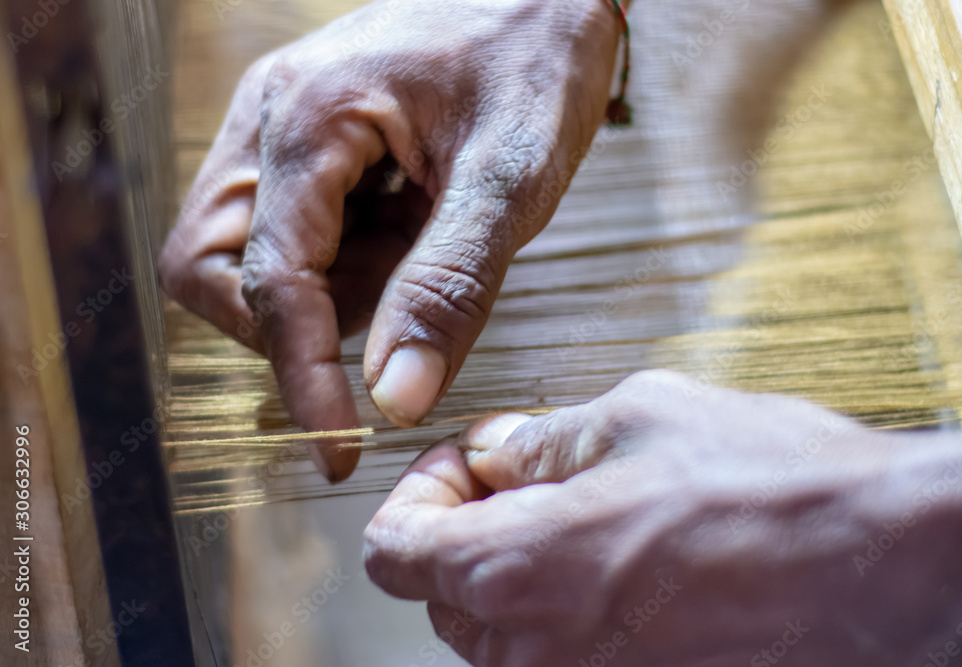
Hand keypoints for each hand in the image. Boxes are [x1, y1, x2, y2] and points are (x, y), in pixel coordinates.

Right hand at [158, 0, 620, 479]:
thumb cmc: (536, 56)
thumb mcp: (509, 176)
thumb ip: (449, 286)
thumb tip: (396, 397)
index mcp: (310, 119)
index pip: (271, 281)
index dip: (303, 374)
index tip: (341, 445)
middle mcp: (272, 120)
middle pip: (211, 267)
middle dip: (287, 324)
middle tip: (384, 319)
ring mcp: (283, 127)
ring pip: (243, 252)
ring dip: (323, 291)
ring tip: (417, 253)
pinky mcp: (311, 142)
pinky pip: (290, 229)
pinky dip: (342, 263)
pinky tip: (412, 233)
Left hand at [364, 371, 961, 665]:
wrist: (895, 569)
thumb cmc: (777, 489)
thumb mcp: (642, 418)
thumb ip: (546, 440)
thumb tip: (499, 450)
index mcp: (516, 566)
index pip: (394, 551)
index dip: (420, 497)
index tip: (465, 468)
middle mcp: (535, 650)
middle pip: (446, 595)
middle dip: (471, 530)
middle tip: (533, 479)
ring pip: (504, 635)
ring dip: (523, 574)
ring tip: (597, 518)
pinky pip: (566, 659)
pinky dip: (573, 614)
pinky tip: (635, 564)